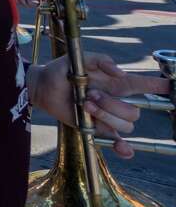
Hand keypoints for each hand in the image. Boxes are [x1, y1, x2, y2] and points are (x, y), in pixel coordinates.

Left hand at [29, 52, 170, 157]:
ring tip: (85, 105)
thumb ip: (101, 60)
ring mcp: (109, 117)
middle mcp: (117, 100)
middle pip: (134, 112)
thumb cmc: (63, 71)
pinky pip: (118, 142)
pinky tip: (122, 148)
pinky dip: (123, 148)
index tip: (171, 88)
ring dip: (106, 116)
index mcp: (117, 83)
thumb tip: (120, 72)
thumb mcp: (80, 59)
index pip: (144, 86)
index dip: (159, 87)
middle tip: (91, 96)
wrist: (44, 87)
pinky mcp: (99, 129)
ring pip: (125, 125)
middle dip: (113, 105)